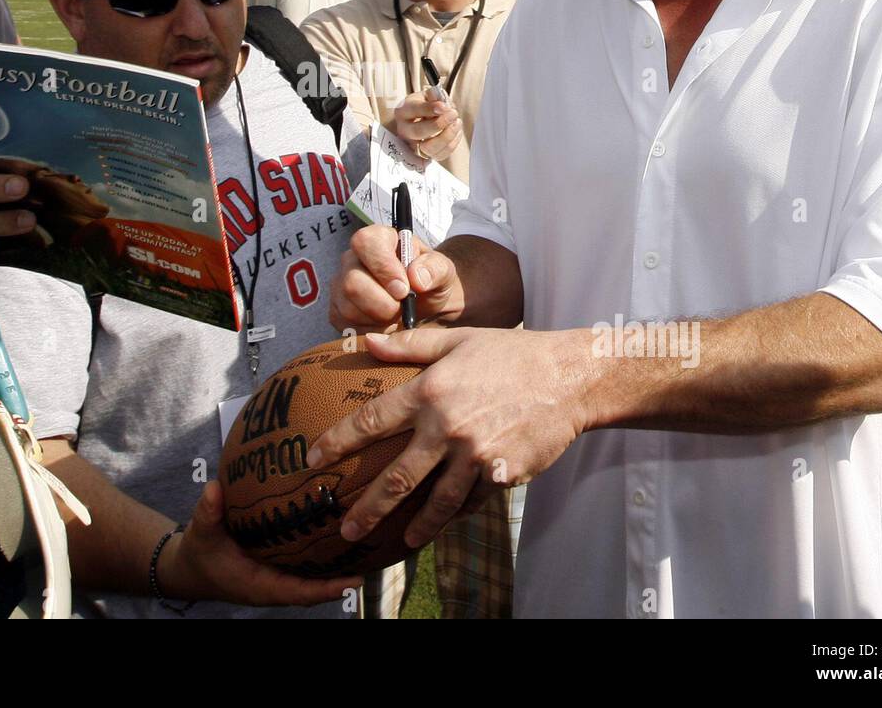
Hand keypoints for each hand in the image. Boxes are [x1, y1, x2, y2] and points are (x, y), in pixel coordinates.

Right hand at [158, 481, 359, 607]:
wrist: (190, 567)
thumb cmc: (199, 554)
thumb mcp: (200, 535)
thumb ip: (207, 514)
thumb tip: (215, 488)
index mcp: (262, 586)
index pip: (302, 593)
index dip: (329, 589)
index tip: (354, 581)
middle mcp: (276, 581)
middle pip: (318, 582)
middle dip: (344, 572)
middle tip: (373, 550)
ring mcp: (279, 570)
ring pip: (314, 568)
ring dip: (338, 557)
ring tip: (367, 533)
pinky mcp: (278, 558)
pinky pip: (304, 553)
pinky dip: (320, 540)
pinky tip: (337, 516)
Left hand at [307, 326, 598, 550]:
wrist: (568, 378)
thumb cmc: (510, 353)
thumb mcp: (457, 340)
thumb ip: (408, 346)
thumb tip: (365, 343)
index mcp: (430, 391)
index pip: (372, 420)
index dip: (338, 441)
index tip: (313, 459)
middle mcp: (448, 427)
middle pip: (398, 477)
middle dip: (368, 507)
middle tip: (345, 527)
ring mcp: (476, 455)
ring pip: (438, 501)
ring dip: (416, 525)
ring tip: (400, 540)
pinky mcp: (502, 474)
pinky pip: (474, 499)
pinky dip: (458, 512)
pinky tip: (445, 522)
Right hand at [329, 224, 460, 334]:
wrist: (425, 304)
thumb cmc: (430, 281)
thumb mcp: (443, 271)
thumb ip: (434, 268)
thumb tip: (416, 277)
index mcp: (377, 239)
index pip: (366, 243)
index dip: (383, 268)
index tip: (404, 289)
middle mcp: (352, 258)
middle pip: (352, 283)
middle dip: (383, 304)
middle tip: (403, 308)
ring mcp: (340, 285)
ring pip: (348, 309)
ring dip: (379, 320)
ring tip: (397, 315)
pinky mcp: (337, 310)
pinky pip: (346, 326)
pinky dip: (371, 332)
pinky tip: (386, 326)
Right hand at [391, 91, 461, 162]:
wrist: (419, 119)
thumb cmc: (424, 106)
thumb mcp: (427, 96)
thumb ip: (434, 97)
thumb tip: (443, 105)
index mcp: (403, 111)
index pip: (414, 110)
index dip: (429, 109)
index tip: (444, 106)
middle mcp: (404, 130)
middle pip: (419, 131)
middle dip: (439, 123)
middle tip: (453, 114)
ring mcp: (413, 145)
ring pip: (429, 148)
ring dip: (447, 136)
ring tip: (457, 122)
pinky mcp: (425, 156)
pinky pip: (439, 155)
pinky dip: (452, 144)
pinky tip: (456, 131)